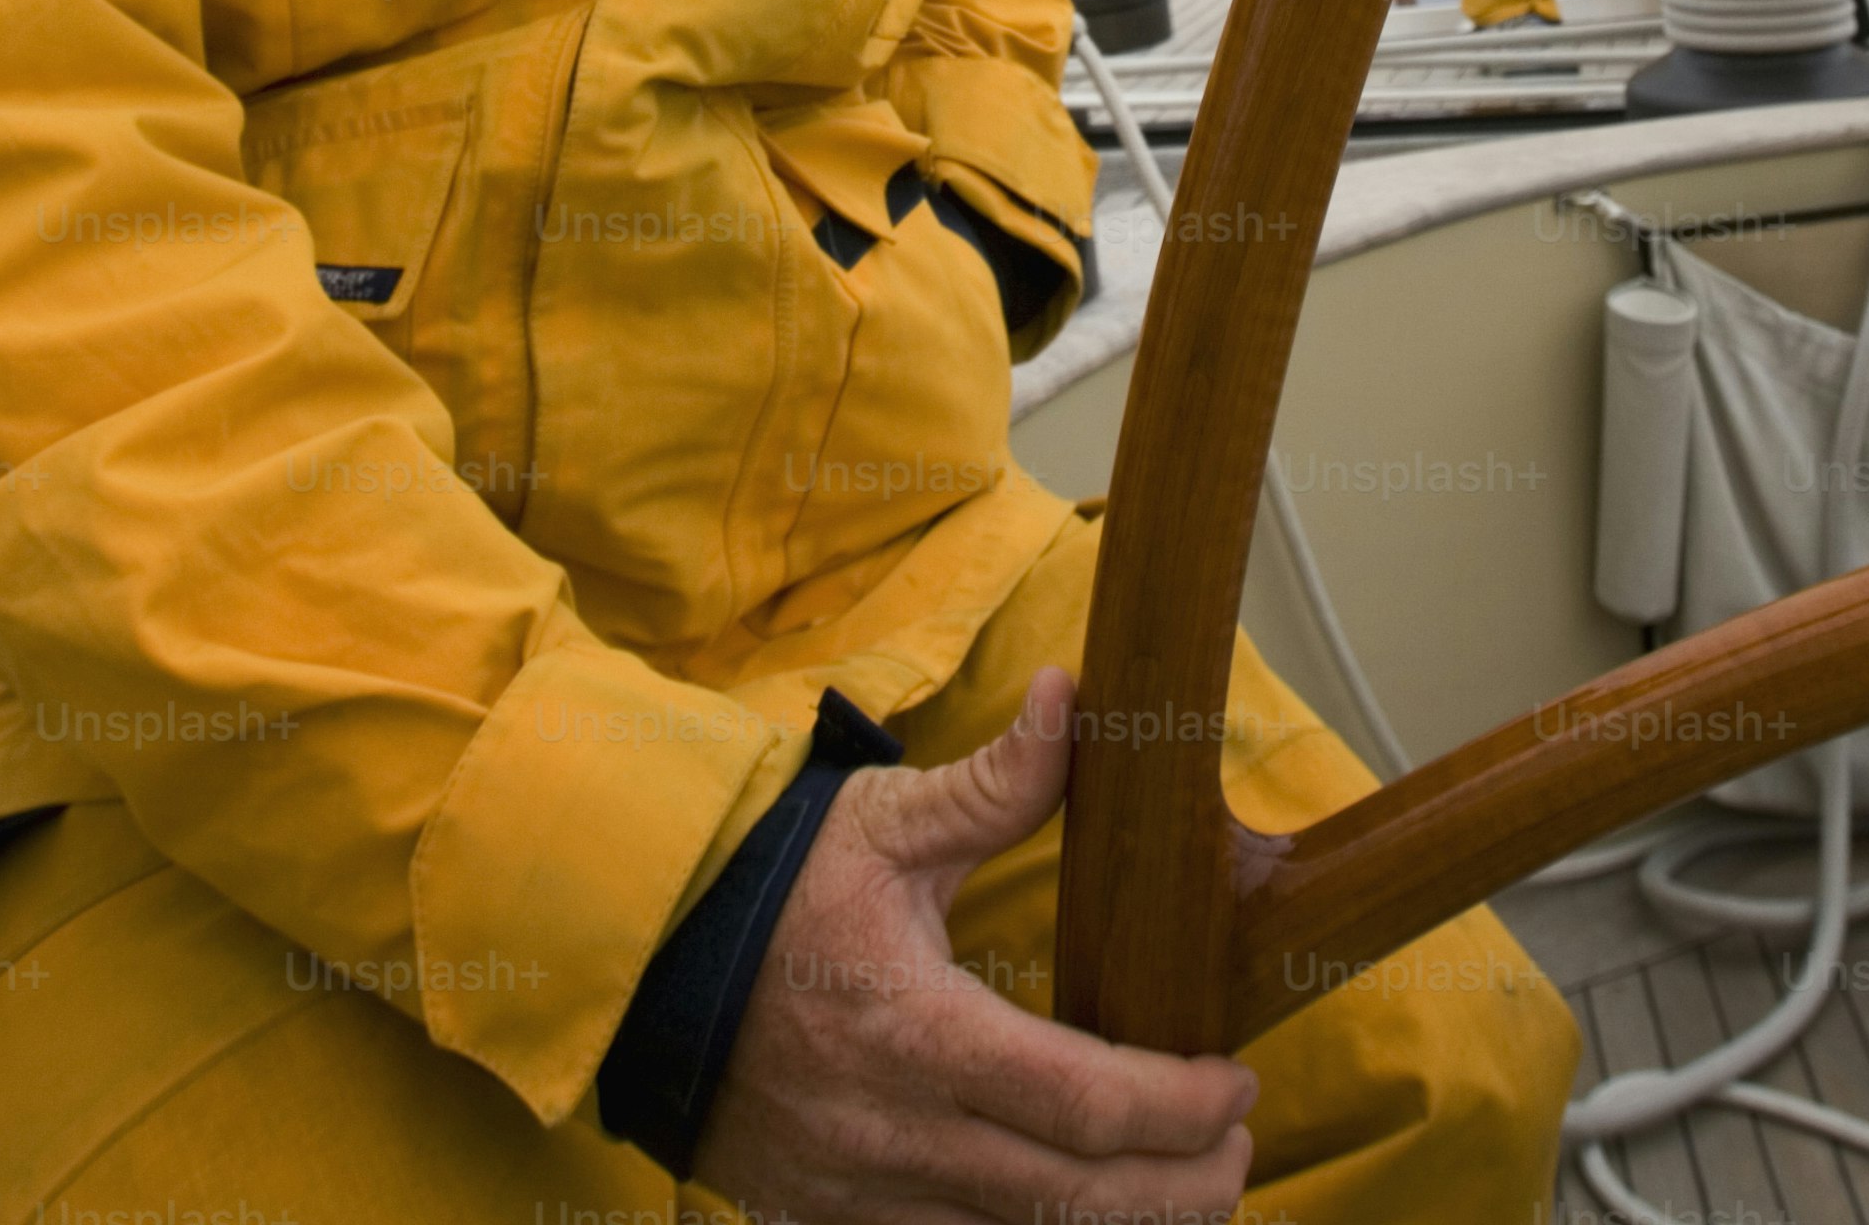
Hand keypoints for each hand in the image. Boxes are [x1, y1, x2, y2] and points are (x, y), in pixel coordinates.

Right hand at [691, 667, 1259, 1223]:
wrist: (632, 962)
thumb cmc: (766, 885)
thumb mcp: (880, 820)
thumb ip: (994, 781)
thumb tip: (1075, 697)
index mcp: (918, 1032)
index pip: (1084, 1102)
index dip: (1179, 1110)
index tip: (1235, 1086)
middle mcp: (894, 1134)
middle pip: (1073, 1205)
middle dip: (1180, 1192)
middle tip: (1236, 1157)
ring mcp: (858, 1195)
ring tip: (1183, 1195)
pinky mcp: (828, 1221)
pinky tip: (1075, 1217)